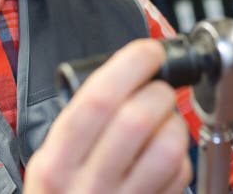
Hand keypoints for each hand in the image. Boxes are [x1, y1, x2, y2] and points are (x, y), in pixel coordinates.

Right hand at [24, 39, 192, 193]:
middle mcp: (87, 187)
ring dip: (174, 122)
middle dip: (158, 90)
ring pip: (168, 146)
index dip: (130, 66)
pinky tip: (163, 155)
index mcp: (56, 164)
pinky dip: (180, 155)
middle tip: (157, 87)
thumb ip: (82, 124)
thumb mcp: (52, 163)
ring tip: (163, 121)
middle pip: (138, 118)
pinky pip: (180, 174)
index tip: (148, 51)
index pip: (97, 100)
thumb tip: (128, 74)